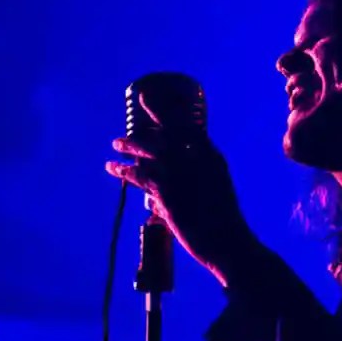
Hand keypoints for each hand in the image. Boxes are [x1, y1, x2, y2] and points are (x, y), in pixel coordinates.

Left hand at [105, 93, 257, 282]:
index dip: (161, 111)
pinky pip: (139, 175)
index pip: (182, 125)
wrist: (227, 242)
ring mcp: (180, 173)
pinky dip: (124, 171)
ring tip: (115, 149)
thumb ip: (190, 185)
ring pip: (146, 153)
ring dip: (128, 149)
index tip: (144, 98)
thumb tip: (159, 196)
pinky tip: (114, 169)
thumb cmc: (224, 224)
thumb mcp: (215, 195)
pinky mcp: (165, 191)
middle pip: (159, 137)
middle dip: (138, 136)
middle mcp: (195, 159)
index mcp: (211, 156)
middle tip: (121, 139)